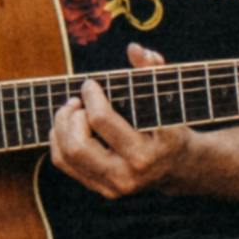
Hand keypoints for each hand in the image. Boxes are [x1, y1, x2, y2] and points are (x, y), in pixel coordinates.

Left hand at [42, 71, 187, 201]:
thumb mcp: (168, 99)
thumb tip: (135, 49)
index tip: (90, 84)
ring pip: (66, 155)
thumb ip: (153, 71)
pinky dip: (59, 140)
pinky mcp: (99, 188)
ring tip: (71, 110)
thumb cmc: (171, 125)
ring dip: (61, 127)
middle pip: (77, 145)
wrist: (180, 168)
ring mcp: (110, 187)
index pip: (101, 120)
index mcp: (143, 154)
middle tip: (75, 101)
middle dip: (70, 116)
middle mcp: (125, 176)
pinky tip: (69, 125)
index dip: (90, 96)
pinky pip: (64, 163)